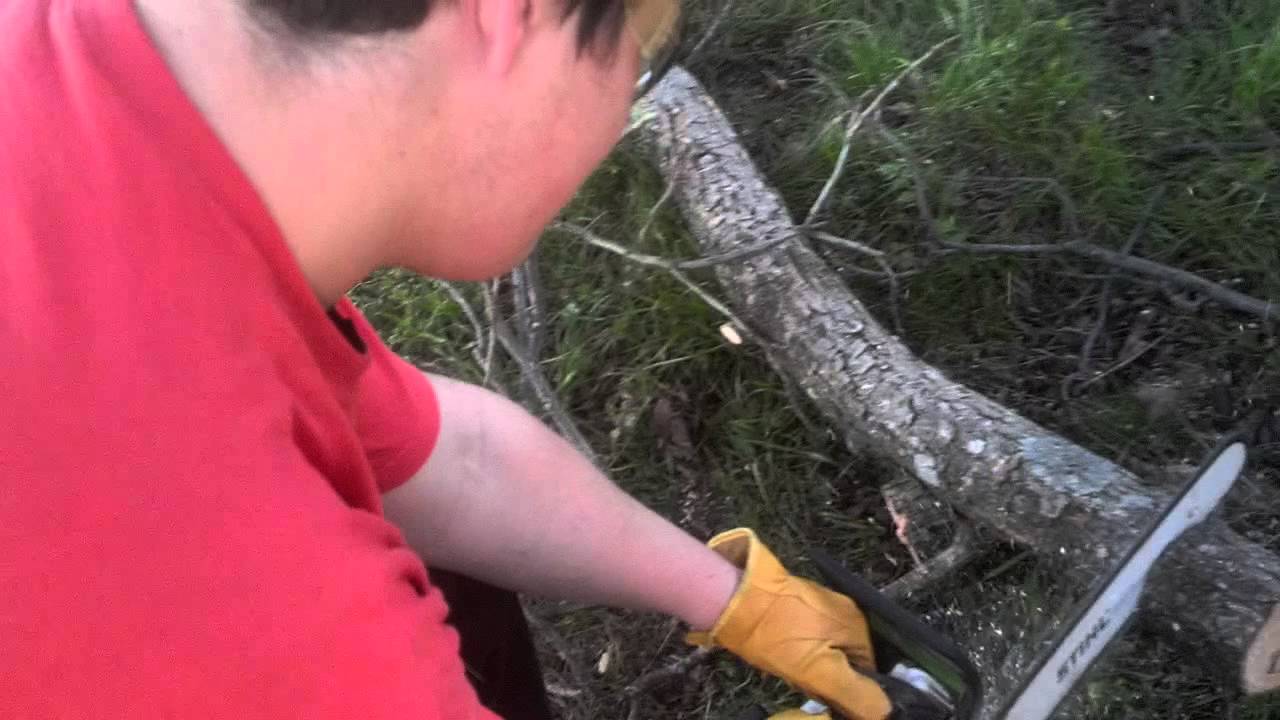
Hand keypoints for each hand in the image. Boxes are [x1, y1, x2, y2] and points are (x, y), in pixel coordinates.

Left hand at [687, 529, 892, 719]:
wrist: (733, 597)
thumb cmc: (777, 636)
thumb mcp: (820, 671)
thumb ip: (855, 692)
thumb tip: (885, 711)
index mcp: (858, 625)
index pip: (868, 671)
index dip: (850, 690)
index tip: (825, 693)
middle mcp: (846, 610)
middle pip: (847, 659)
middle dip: (829, 676)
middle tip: (804, 679)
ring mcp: (821, 603)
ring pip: (827, 649)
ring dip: (812, 664)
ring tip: (790, 666)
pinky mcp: (799, 602)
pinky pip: (810, 636)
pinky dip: (800, 650)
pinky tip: (782, 652)